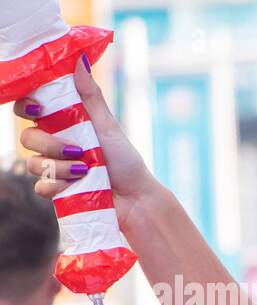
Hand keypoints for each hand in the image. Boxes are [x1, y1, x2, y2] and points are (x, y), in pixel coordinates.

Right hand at [14, 56, 161, 234]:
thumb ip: (90, 96)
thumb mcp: (108, 125)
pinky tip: (76, 185)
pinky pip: (40, 186)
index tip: (38, 109)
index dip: (26, 106)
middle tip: (76, 150)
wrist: (136, 199)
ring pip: (32, 163)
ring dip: (58, 167)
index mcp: (62, 125)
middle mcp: (54, 145)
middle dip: (49, 144)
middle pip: (27, 138)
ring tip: (84, 170)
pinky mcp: (56, 191)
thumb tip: (80, 59)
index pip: (29, 109)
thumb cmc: (125, 161)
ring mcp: (53, 169)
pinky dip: (57, 185)